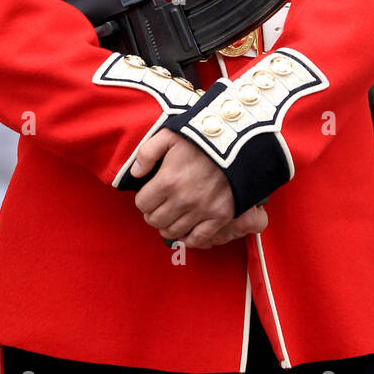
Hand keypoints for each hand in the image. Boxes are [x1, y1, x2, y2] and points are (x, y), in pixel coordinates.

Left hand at [131, 127, 267, 247]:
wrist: (238, 142)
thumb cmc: (201, 137)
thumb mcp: (169, 134)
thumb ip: (147, 152)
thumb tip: (135, 173)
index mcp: (168, 180)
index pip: (142, 204)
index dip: (143, 199)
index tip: (149, 194)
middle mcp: (183, 200)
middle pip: (155, 221)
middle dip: (153, 214)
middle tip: (159, 206)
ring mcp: (202, 210)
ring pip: (173, 232)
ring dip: (168, 226)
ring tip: (172, 216)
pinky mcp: (220, 216)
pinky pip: (198, 239)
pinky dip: (189, 238)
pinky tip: (186, 229)